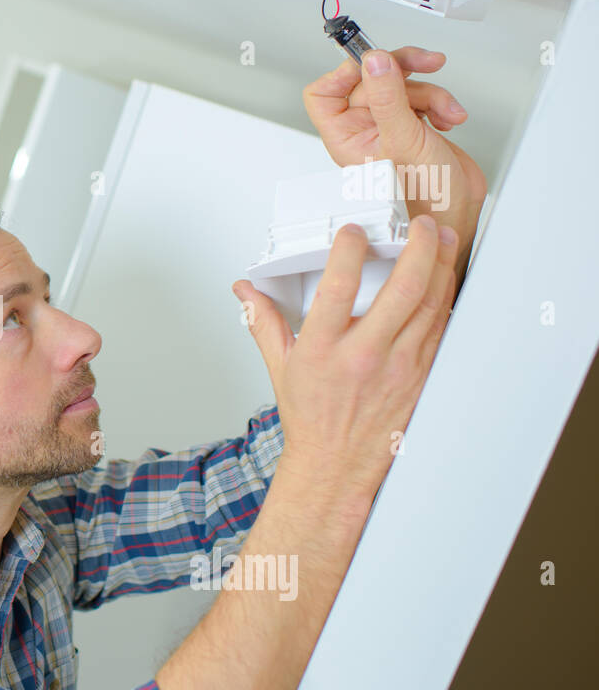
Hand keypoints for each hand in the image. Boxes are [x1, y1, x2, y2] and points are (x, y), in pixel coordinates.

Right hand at [232, 214, 457, 508]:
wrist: (337, 464)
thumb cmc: (311, 418)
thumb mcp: (279, 366)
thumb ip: (263, 322)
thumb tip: (245, 291)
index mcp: (323, 350)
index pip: (337, 288)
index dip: (348, 250)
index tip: (352, 231)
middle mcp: (364, 356)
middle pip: (403, 290)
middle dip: (419, 248)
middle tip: (422, 225)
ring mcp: (399, 367)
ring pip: (430, 305)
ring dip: (442, 266)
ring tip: (444, 239)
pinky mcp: (421, 376)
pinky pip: (440, 329)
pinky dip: (445, 299)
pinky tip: (444, 280)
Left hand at [303, 48, 486, 284]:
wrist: (458, 210)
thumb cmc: (426, 196)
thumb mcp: (404, 139)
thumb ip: (388, 98)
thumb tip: (374, 62)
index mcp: (346, 137)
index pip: (323, 95)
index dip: (342, 73)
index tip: (371, 62)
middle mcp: (363, 130)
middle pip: (369, 79)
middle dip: (402, 72)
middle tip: (423, 63)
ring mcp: (388, 126)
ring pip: (399, 85)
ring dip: (429, 93)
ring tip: (445, 111)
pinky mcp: (412, 123)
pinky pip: (421, 96)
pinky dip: (439, 102)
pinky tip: (449, 118)